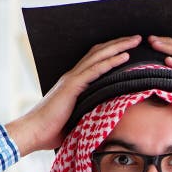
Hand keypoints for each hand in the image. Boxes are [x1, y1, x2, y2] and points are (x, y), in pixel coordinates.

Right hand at [6, 35, 141, 155]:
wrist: (34, 132)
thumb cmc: (51, 131)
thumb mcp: (76, 120)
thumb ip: (88, 115)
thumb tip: (104, 122)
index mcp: (73, 83)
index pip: (95, 61)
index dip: (111, 52)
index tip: (128, 49)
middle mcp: (73, 76)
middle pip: (99, 53)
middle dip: (119, 44)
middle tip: (137, 38)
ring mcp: (72, 79)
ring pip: (99, 56)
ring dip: (119, 47)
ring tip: (135, 41)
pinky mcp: (72, 86)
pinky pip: (96, 70)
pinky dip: (111, 62)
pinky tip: (124, 57)